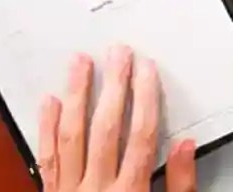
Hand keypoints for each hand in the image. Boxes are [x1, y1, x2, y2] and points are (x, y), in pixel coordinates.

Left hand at [38, 46, 196, 191]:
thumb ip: (180, 185)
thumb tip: (186, 146)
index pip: (141, 137)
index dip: (145, 98)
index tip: (146, 70)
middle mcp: (97, 189)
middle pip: (106, 129)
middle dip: (114, 86)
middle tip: (117, 54)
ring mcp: (70, 190)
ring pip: (72, 135)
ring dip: (77, 95)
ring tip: (80, 64)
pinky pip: (47, 156)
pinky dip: (47, 127)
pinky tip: (51, 100)